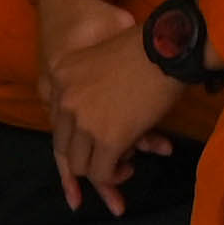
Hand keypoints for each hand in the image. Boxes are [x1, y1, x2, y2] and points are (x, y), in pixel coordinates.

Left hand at [29, 0, 181, 214]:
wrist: (168, 47)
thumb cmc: (146, 48)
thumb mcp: (103, 59)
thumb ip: (91, 88)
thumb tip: (97, 115)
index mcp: (60, 74)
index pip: (55, 117)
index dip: (73, 137)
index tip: (88, 148)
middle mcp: (64, 98)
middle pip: (62, 145)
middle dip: (84, 158)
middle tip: (107, 159)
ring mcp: (83, 120)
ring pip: (79, 165)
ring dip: (100, 169)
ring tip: (123, 163)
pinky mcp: (107, 139)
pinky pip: (102, 173)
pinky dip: (114, 177)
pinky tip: (129, 167)